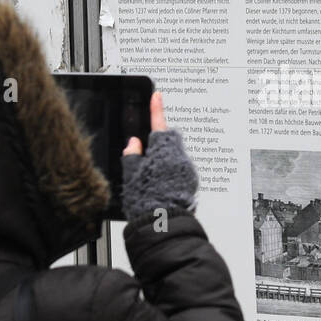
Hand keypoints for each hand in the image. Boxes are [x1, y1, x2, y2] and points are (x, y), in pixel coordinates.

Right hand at [121, 92, 197, 219]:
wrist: (163, 224)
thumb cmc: (146, 200)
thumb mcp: (130, 175)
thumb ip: (132, 155)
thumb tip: (134, 143)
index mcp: (163, 151)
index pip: (159, 124)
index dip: (156, 109)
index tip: (157, 96)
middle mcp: (179, 158)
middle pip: (169, 140)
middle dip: (158, 141)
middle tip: (146, 153)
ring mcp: (187, 170)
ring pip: (174, 156)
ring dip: (163, 160)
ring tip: (150, 179)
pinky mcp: (190, 182)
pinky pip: (179, 170)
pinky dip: (170, 173)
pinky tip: (159, 186)